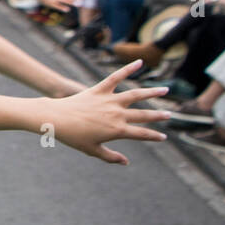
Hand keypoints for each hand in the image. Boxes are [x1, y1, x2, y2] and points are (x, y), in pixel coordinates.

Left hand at [42, 60, 169, 163]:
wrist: (55, 119)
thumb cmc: (72, 136)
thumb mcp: (91, 150)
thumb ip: (110, 156)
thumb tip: (126, 162)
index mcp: (117, 131)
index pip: (141, 134)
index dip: (153, 136)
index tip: (163, 137)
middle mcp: (117, 115)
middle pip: (143, 115)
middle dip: (158, 116)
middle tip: (170, 115)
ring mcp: (109, 101)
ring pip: (136, 95)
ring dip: (152, 93)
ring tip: (165, 90)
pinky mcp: (100, 89)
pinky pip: (116, 77)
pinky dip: (128, 69)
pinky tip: (139, 62)